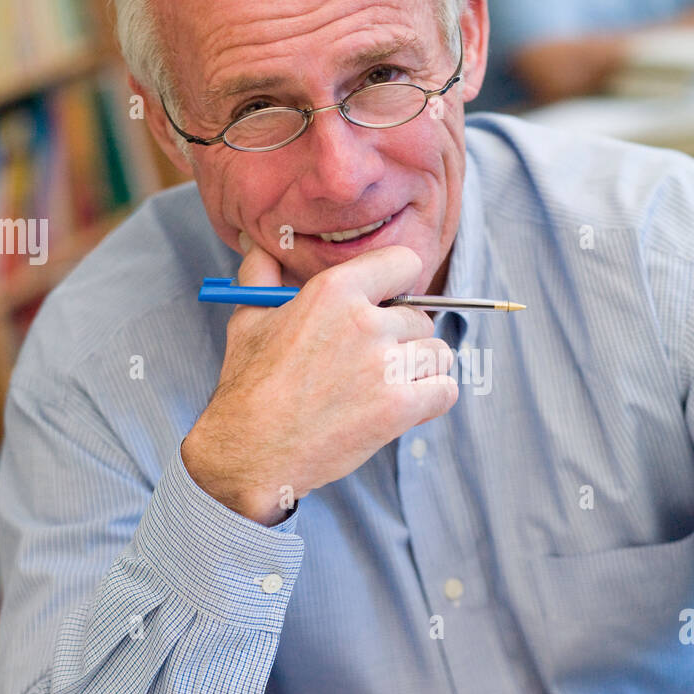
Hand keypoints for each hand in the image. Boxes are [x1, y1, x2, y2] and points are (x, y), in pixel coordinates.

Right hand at [181, 240, 457, 524]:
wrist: (250, 451)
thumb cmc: (249, 386)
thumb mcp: (248, 318)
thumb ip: (261, 274)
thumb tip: (260, 243)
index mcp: (333, 291)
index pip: (405, 263)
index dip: (400, 283)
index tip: (390, 302)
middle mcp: (366, 323)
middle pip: (422, 317)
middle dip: (405, 337)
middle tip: (376, 359)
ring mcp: (386, 367)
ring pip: (438, 354)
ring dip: (421, 369)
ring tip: (390, 384)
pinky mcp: (399, 408)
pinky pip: (445, 390)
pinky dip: (432, 398)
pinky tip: (407, 405)